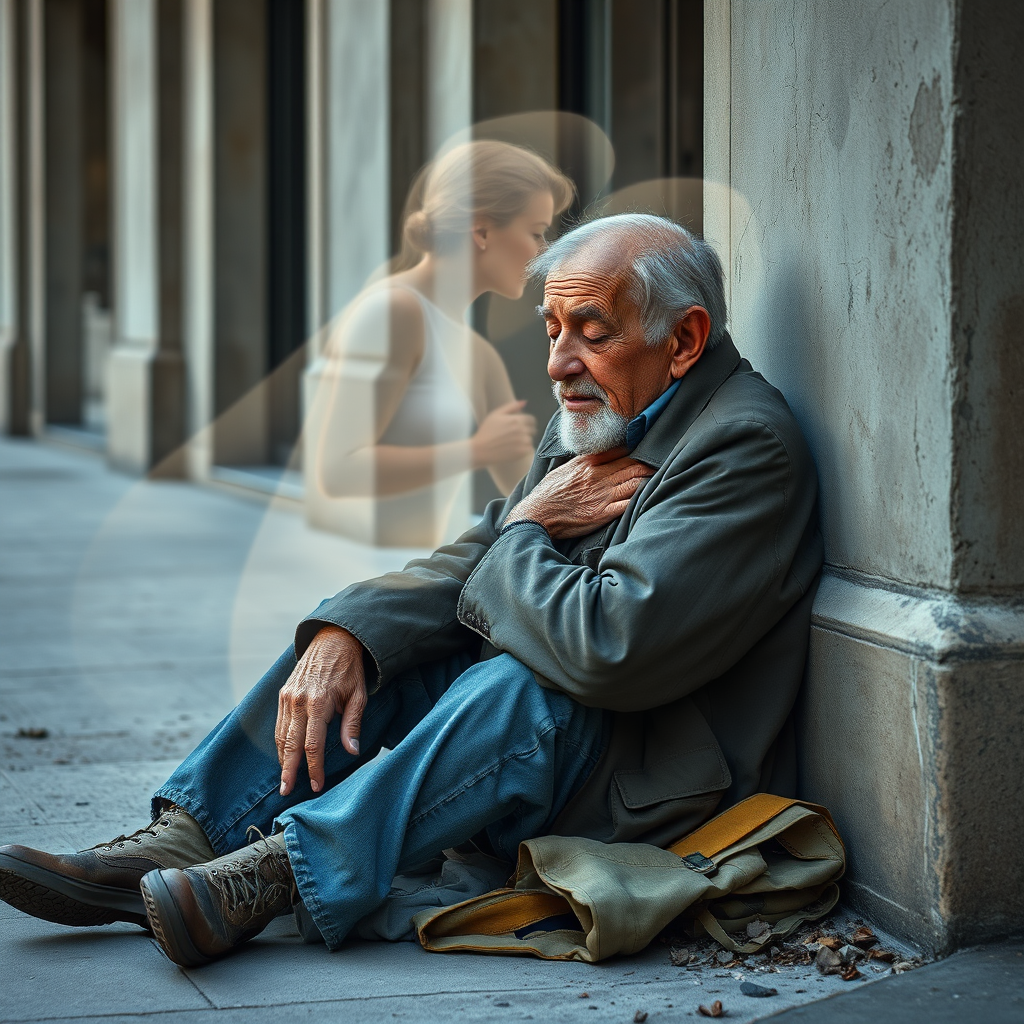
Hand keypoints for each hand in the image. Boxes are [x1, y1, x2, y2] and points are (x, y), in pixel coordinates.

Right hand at [275, 625, 366, 796]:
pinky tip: (284, 755)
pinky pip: (279, 723)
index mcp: (319, 702)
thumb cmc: (349, 669)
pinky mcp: (283, 693)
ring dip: (282, 759)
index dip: (314, 768)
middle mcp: (299, 700)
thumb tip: (352, 751)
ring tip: (284, 779)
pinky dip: (280, 741)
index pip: (313, 744)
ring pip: (282, 735)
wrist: (332, 639)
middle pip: (291, 744)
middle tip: (287, 792)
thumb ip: (352, 723)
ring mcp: (288, 696)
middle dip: (289, 770)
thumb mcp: (358, 695)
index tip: (317, 785)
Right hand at [470, 400, 535, 467]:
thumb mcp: (496, 414)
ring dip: (524, 441)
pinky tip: (513, 450)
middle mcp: (522, 430)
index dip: (527, 423)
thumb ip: (511, 407)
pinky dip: (524, 450)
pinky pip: (529, 449)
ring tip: (512, 443)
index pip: (532, 420)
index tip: (521, 427)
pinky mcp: (522, 453)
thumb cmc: (486, 431)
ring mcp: (523, 442)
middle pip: (533, 430)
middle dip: (526, 432)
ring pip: (530, 440)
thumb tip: (525, 402)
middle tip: (515, 436)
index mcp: (517, 420)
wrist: (480, 450)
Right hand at [506, 449, 653, 539]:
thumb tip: (597, 454)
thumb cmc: (548, 494)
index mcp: (587, 464)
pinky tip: (648, 497)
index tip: (646, 449)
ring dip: (649, 480)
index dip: (636, 449)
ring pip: (635, 482)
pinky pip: (628, 503)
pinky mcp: (602, 514)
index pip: (620, 450)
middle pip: (632, 466)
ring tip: (658, 479)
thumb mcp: (564, 469)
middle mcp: (596, 477)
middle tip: (660, 464)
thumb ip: (583, 461)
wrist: (537, 516)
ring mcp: (601, 496)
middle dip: (648, 465)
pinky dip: (640, 498)